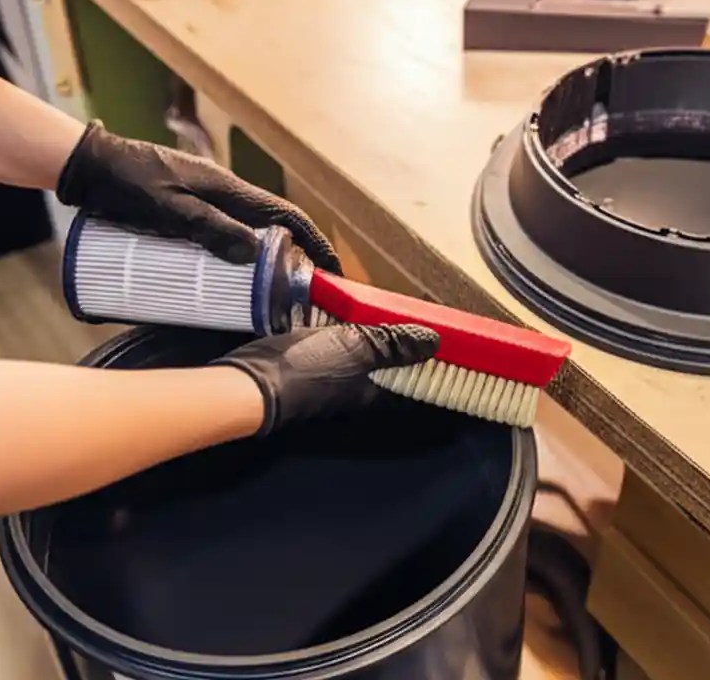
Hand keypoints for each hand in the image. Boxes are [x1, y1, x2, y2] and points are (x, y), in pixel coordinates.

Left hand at [56, 121, 341, 272]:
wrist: (86, 165)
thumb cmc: (123, 184)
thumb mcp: (167, 209)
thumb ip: (208, 228)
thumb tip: (256, 252)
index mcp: (227, 189)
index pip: (286, 215)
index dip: (314, 243)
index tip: (333, 271)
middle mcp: (223, 194)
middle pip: (273, 228)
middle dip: (295, 260)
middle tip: (303, 297)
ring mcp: (205, 202)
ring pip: (248, 235)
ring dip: (265, 262)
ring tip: (271, 298)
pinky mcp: (186, 212)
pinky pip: (223, 237)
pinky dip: (236, 259)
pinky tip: (229, 284)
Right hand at [212, 324, 439, 434]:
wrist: (253, 382)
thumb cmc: (310, 368)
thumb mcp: (358, 349)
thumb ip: (394, 344)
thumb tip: (434, 342)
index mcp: (380, 395)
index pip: (422, 390)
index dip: (440, 371)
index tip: (456, 350)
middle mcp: (365, 394)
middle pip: (400, 373)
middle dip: (414, 352)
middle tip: (427, 322)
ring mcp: (341, 383)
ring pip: (375, 362)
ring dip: (386, 342)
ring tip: (398, 314)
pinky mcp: (319, 369)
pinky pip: (350, 353)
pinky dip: (360, 337)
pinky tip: (358, 317)